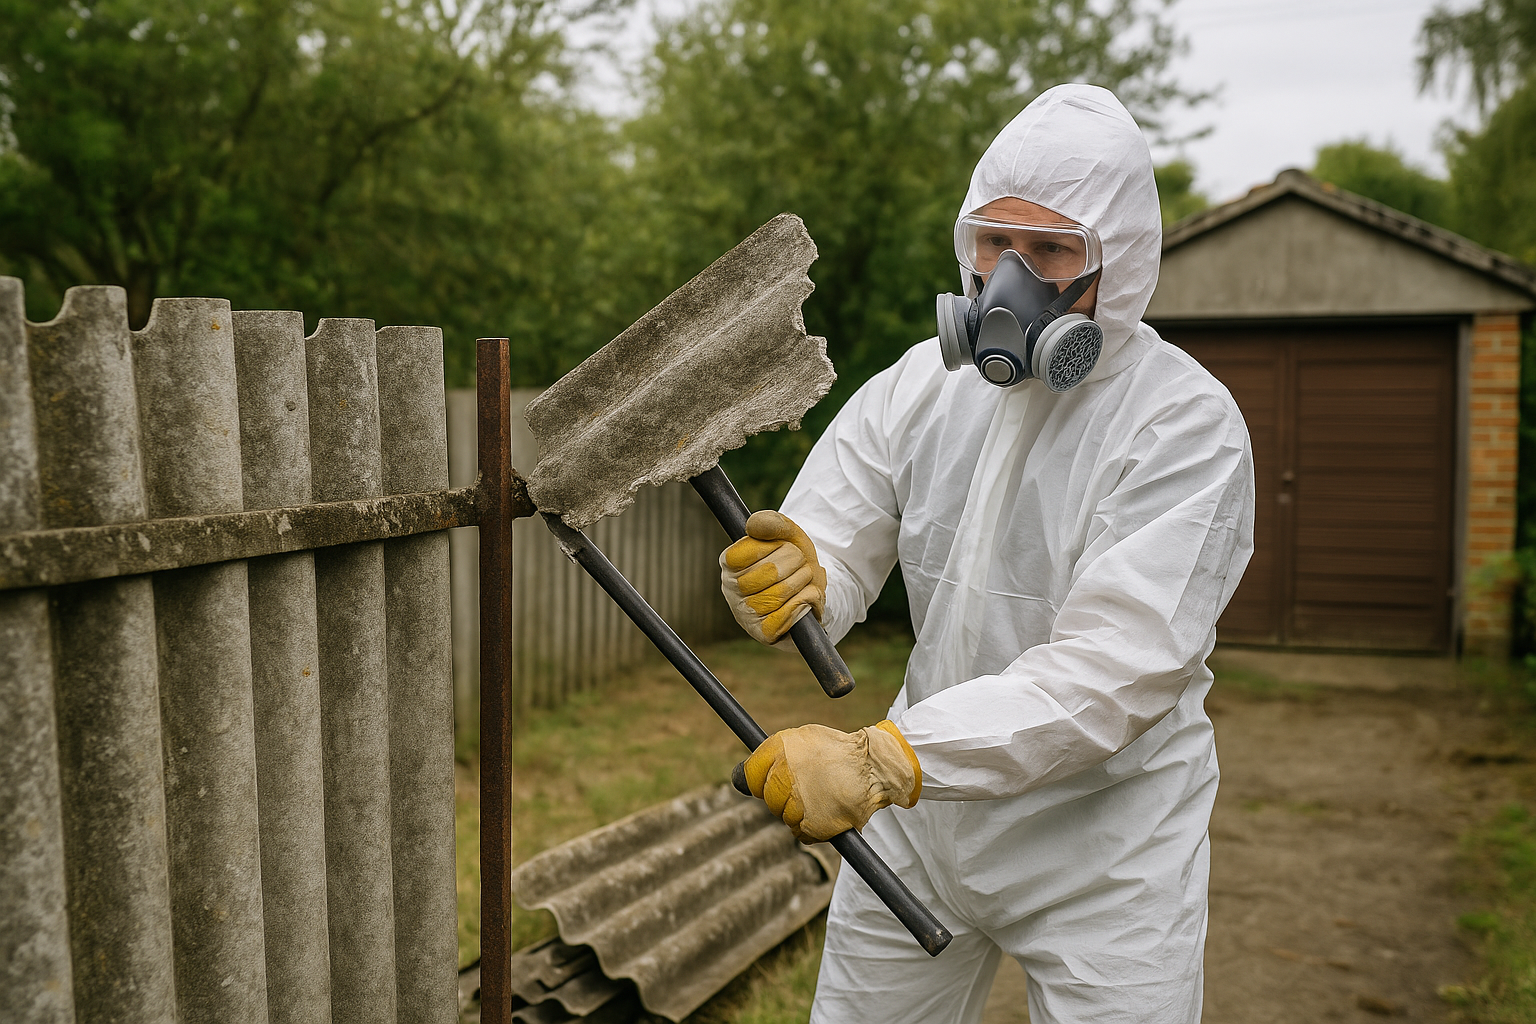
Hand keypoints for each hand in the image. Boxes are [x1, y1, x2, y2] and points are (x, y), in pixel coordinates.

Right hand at [720, 510, 826, 644]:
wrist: (812, 587)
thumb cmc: (794, 558)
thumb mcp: (786, 533)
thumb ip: (771, 523)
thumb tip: (752, 526)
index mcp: (730, 562)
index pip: (752, 550)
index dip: (779, 546)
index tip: (785, 546)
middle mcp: (730, 589)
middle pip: (771, 571)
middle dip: (797, 563)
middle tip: (801, 564)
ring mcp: (744, 614)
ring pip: (780, 594)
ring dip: (805, 582)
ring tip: (805, 580)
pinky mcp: (762, 633)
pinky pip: (786, 616)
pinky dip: (805, 602)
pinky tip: (807, 598)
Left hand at [742, 721, 920, 842]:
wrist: (874, 767)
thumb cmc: (839, 752)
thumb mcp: (804, 739)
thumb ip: (772, 756)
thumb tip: (738, 779)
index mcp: (780, 749)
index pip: (750, 776)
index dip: (760, 782)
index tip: (772, 784)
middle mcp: (784, 775)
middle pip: (768, 799)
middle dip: (784, 797)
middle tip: (808, 789)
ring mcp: (797, 802)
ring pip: (785, 816)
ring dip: (800, 812)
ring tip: (823, 797)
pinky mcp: (812, 824)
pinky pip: (801, 833)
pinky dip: (812, 828)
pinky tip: (827, 811)